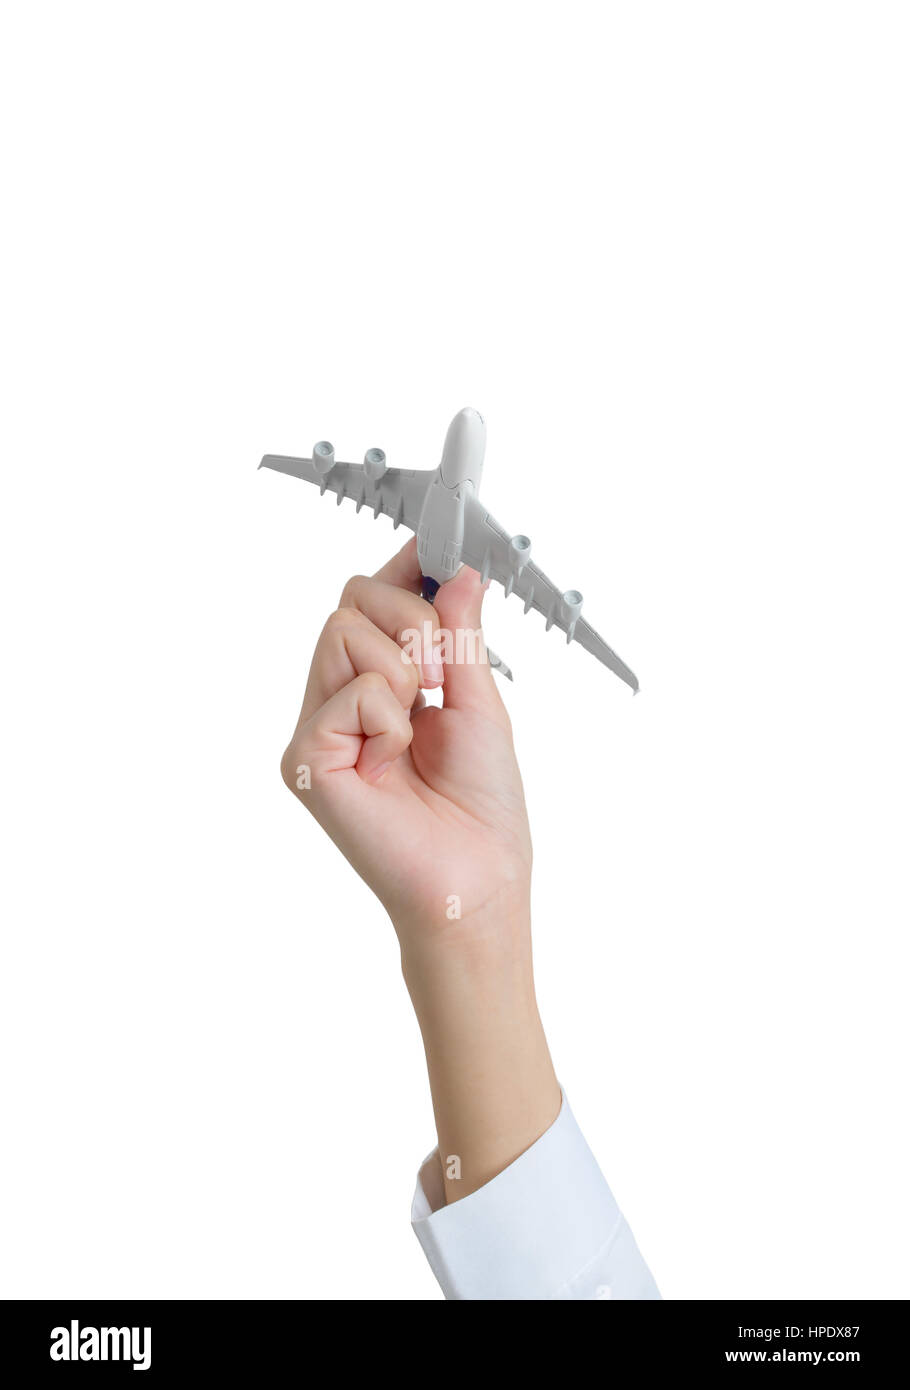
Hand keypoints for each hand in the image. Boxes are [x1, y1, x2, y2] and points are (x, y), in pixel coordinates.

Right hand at [280, 538, 530, 946]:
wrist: (477, 879)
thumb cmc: (481, 809)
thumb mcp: (479, 702)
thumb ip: (462, 635)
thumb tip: (458, 571)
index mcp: (376, 684)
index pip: (368, 597)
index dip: (402, 571)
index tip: (437, 551)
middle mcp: (336, 700)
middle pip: (351, 599)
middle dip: (414, 623)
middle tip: (442, 682)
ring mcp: (316, 728)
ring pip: (343, 629)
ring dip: (405, 671)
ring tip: (417, 731)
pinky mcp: (305, 757)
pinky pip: (350, 690)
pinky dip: (390, 720)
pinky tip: (393, 766)